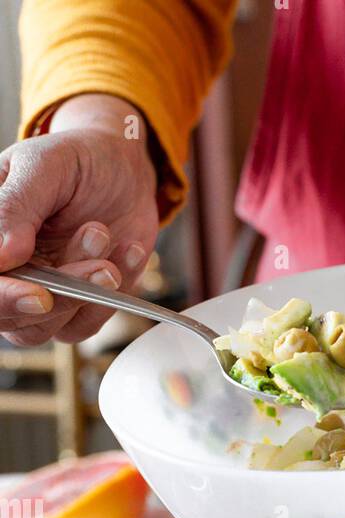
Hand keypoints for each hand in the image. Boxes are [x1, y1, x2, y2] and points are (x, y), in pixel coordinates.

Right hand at [0, 94, 158, 344]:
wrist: (122, 168)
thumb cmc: (74, 161)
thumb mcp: (42, 167)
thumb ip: (16, 207)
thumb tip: (2, 257)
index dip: (6, 298)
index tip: (41, 295)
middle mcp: (8, 273)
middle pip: (14, 319)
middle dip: (59, 293)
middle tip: (96, 249)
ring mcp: (42, 293)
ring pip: (52, 326)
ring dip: (87, 289)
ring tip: (105, 233)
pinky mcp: (79, 306)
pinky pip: (89, 321)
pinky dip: (114, 292)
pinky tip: (130, 249)